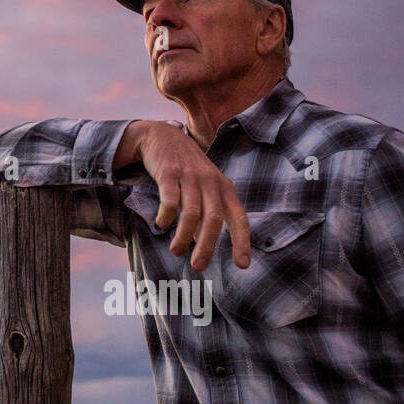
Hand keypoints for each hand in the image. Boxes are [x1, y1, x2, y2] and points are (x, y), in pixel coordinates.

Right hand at [129, 121, 249, 270]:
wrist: (162, 137)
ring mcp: (190, 176)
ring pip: (192, 213)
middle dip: (206, 246)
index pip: (239, 218)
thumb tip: (203, 244)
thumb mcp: (204, 188)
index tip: (242, 265)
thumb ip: (206, 213)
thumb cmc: (186, 169)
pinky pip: (170, 200)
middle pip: (214, 219)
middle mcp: (210, 182)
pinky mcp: (169, 172)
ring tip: (176, 251)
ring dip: (183, 236)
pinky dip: (166, 216)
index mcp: (224, 188)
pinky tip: (161, 224)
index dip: (241, 242)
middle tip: (199, 266)